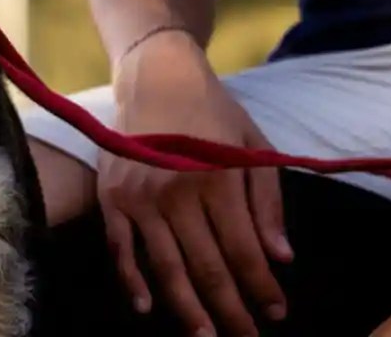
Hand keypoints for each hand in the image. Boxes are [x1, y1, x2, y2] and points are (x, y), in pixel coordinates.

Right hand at [96, 31, 292, 336]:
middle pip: (206, 267)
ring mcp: (138, 196)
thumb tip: (280, 258)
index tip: (277, 313)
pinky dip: (131, 281)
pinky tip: (147, 308)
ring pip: (165, 267)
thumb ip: (267, 203)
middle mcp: (175, 191)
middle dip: (231, 310)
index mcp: (216, 178)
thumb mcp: (253, 146)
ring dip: (187, 309)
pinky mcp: (111, 196)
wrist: (156, 76)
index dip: (261, 287)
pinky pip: (120, 248)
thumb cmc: (212, 111)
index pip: (243, 250)